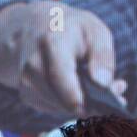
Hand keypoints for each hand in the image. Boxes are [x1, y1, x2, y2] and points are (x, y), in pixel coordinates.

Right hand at [0, 1, 125, 118]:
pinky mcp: (24, 94)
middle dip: (87, 104)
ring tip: (94, 90)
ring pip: (57, 108)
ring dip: (78, 105)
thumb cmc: (69, 29)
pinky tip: (75, 91)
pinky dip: (66, 105)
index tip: (97, 109)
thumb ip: (102, 56)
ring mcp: (24, 81)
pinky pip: (51, 109)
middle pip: (60, 99)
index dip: (77, 98)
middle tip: (112, 98)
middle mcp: (32, 63)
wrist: (32, 27)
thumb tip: (103, 84)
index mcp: (52, 41)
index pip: (60, 77)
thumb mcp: (94, 30)